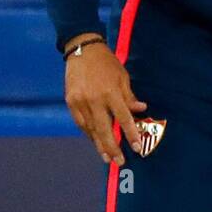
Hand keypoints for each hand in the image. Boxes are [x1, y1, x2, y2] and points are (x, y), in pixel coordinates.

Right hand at [63, 34, 146, 165]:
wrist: (82, 50)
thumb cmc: (106, 63)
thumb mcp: (123, 76)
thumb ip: (129, 96)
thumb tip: (140, 110)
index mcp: (110, 92)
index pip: (122, 118)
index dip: (130, 134)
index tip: (135, 148)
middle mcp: (94, 99)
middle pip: (104, 129)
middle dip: (112, 147)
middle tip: (118, 161)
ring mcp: (80, 102)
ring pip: (90, 129)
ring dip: (99, 144)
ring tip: (106, 157)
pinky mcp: (70, 102)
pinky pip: (80, 123)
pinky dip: (88, 133)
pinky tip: (94, 141)